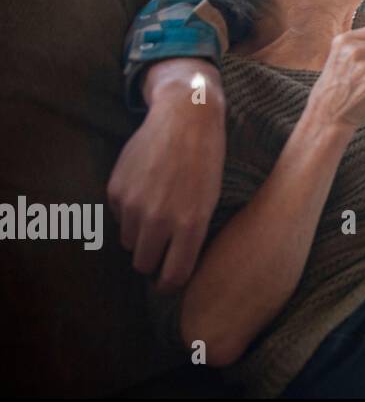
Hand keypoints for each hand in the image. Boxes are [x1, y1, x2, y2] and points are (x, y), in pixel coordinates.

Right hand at [107, 59, 225, 292]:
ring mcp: (134, 205)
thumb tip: (177, 263)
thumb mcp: (212, 199)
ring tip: (157, 210)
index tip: (169, 282)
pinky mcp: (115, 190)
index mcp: (190, 224)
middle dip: (152, 260)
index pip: (172, 276)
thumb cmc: (207, 160)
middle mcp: (159, 219)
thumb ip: (193, 233)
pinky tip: (146, 188)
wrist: (185, 117)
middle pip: (144, 264)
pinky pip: (118, 217)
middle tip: (162, 247)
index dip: (169, 284)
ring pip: (128, 242)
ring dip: (139, 235)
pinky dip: (129, 211)